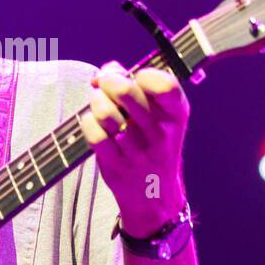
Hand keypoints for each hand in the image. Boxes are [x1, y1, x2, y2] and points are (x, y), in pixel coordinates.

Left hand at [78, 61, 189, 235]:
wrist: (155, 195)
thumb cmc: (153, 142)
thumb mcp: (160, 115)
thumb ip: (136, 84)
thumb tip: (107, 70)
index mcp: (176, 114)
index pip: (165, 85)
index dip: (143, 74)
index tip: (136, 76)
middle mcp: (160, 133)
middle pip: (127, 92)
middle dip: (108, 81)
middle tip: (105, 84)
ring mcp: (138, 151)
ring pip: (105, 112)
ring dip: (96, 102)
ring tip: (99, 104)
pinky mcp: (116, 165)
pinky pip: (93, 133)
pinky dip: (88, 122)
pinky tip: (94, 124)